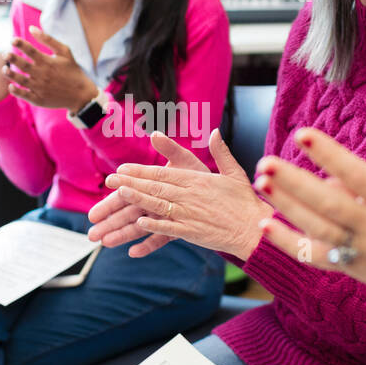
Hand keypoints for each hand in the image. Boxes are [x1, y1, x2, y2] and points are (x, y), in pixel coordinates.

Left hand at [4, 26, 96, 110]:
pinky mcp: (39, 99)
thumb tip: (31, 28)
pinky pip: (25, 95)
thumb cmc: (72, 70)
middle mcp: (43, 74)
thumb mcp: (65, 52)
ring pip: (21, 80)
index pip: (31, 51)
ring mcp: (40, 88)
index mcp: (48, 62)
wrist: (81, 94)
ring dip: (11, 74)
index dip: (20, 44)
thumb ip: (48, 39)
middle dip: (12, 59)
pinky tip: (10, 86)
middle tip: (5, 54)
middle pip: (24, 65)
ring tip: (4, 69)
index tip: (13, 40)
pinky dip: (16, 91)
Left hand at [93, 129, 272, 257]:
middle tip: (110, 179)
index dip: (142, 170)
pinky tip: (139, 221)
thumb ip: (221, 152)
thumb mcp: (234, 173)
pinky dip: (154, 225)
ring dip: (137, 199)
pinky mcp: (192, 232)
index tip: (123, 168)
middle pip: (156, 187)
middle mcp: (191, 195)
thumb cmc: (245, 202)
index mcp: (198, 180)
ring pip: (158, 205)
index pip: (164, 173)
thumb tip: (214, 131)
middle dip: (132, 182)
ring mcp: (190, 214)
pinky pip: (169, 228)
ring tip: (119, 194)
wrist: (255, 229)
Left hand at [255, 127, 365, 313]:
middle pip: (330, 204)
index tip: (303, 134)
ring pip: (318, 228)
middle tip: (266, 162)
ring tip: (262, 182)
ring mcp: (360, 250)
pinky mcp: (349, 266)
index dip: (331, 156)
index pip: (359, 176)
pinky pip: (315, 256)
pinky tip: (264, 225)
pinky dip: (289, 243)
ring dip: (287, 207)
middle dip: (296, 183)